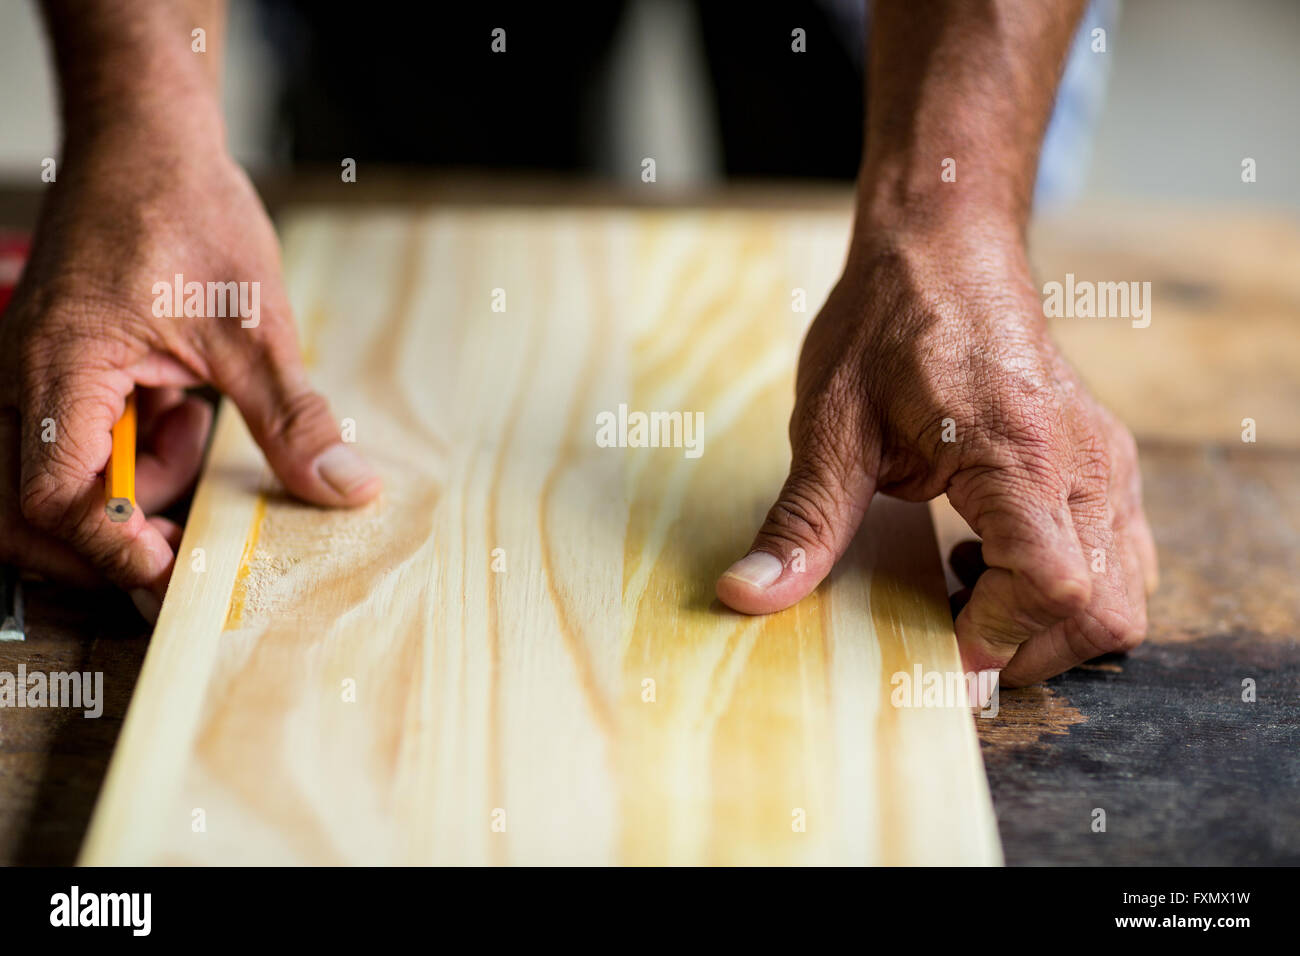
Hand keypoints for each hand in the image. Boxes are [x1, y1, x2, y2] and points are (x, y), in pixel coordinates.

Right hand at [0, 115, 379, 618]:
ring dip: (135, 487)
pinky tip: (183, 411)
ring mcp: (35, 379)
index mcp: (61, 367)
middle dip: (107, 540)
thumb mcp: (256, 328)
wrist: (149, 141)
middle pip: (30, 511)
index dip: (112, 548)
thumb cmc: (184, 209)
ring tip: (196, 429)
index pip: (54, 497)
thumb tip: (342, 486)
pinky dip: (139, 451)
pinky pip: (81, 446)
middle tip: (181, 549)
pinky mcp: (60, 375)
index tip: (174, 571)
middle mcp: (25, 379)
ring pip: (57, 484)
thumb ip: (293, 419)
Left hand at [716, 220, 1156, 685]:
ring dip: (1053, 625)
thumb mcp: (831, 425)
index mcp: (1019, 451)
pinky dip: (1069, 586)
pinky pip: (1121, 554)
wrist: (944, 249)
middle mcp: (1084, 462)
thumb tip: (748, 593)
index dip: (997, 636)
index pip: (1053, 585)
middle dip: (1028, 651)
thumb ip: (803, 520)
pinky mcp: (1104, 461)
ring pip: (1125, 592)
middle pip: (1103, 611)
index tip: (937, 644)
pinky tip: (987, 558)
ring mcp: (1106, 462)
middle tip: (949, 640)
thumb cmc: (888, 322)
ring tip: (967, 598)